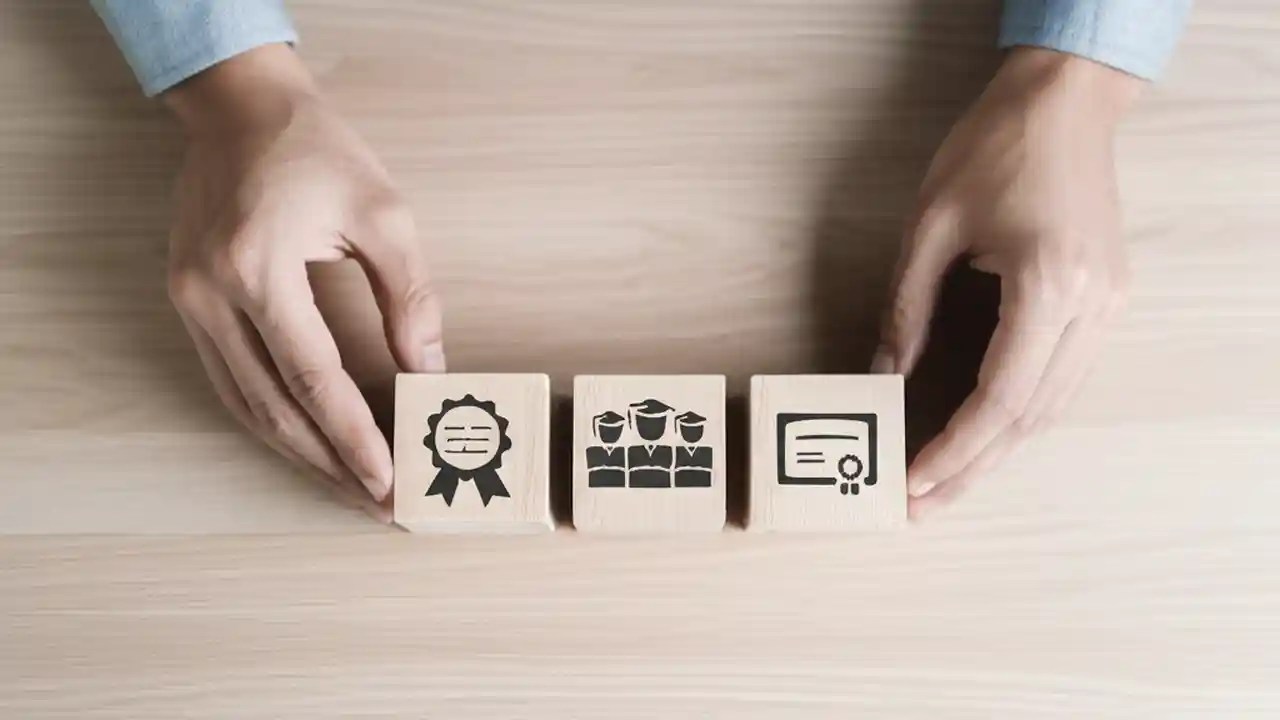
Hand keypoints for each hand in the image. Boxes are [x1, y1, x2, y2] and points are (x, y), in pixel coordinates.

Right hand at [163, 45, 444, 518]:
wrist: (239, 106)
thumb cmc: (315, 150)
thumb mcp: (384, 214)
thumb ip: (410, 298)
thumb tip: (429, 371)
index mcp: (257, 267)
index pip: (312, 378)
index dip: (353, 437)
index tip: (387, 482)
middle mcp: (209, 294)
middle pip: (272, 408)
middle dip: (329, 463)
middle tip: (376, 503)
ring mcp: (188, 301)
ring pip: (244, 406)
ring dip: (298, 453)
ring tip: (349, 487)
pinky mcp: (187, 302)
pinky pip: (229, 381)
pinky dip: (271, 419)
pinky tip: (308, 443)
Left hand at [874, 48, 1142, 516]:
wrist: (1064, 99)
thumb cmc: (993, 148)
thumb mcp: (930, 226)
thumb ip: (906, 309)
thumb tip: (883, 376)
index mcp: (1049, 286)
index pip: (999, 399)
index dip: (954, 449)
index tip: (911, 482)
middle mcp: (1092, 307)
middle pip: (1032, 418)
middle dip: (974, 468)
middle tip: (922, 506)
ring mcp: (1110, 305)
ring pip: (1054, 406)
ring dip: (1000, 450)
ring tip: (947, 483)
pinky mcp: (1109, 298)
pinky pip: (1064, 377)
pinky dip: (1023, 414)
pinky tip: (986, 434)